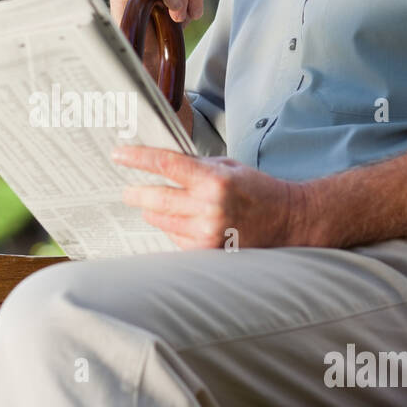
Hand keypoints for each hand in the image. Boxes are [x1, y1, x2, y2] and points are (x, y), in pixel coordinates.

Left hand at [112, 146, 307, 249]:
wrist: (287, 221)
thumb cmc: (258, 190)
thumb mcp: (228, 167)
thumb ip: (196, 166)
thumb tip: (162, 163)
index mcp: (213, 181)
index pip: (166, 165)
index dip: (137, 159)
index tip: (119, 155)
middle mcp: (208, 208)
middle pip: (155, 198)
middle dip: (136, 193)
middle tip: (127, 191)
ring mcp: (206, 233)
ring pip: (161, 220)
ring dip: (153, 211)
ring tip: (152, 205)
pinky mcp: (206, 251)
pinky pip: (174, 237)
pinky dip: (172, 228)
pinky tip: (181, 221)